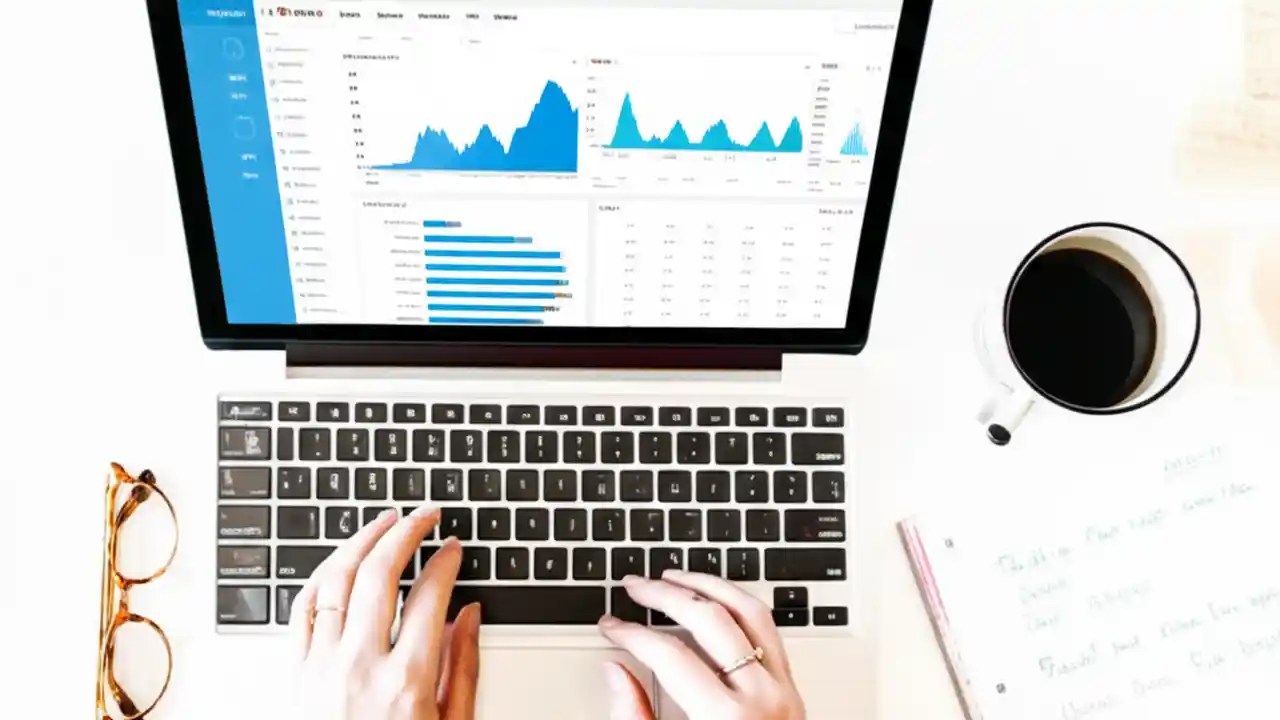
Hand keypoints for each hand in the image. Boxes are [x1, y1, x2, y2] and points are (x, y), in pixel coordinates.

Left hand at [289, 507, 480, 719]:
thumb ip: (463, 668)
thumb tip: (469, 616)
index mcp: (407, 682)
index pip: (429, 595)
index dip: (445, 561)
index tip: (453, 547)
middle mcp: (360, 667)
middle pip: (379, 574)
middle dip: (405, 533)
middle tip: (423, 516)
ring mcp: (321, 668)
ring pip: (335, 581)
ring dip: (360, 542)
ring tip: (382, 523)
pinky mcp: (296, 674)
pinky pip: (302, 610)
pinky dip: (321, 577)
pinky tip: (339, 563)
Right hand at [599, 571, 804, 719]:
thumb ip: (636, 719)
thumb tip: (615, 673)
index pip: (668, 653)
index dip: (631, 633)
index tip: (610, 625)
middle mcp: (760, 698)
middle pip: (708, 619)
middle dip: (665, 594)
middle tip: (635, 585)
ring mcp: (783, 690)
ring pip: (748, 611)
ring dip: (708, 585)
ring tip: (675, 577)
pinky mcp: (793, 689)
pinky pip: (767, 629)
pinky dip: (738, 603)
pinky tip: (715, 598)